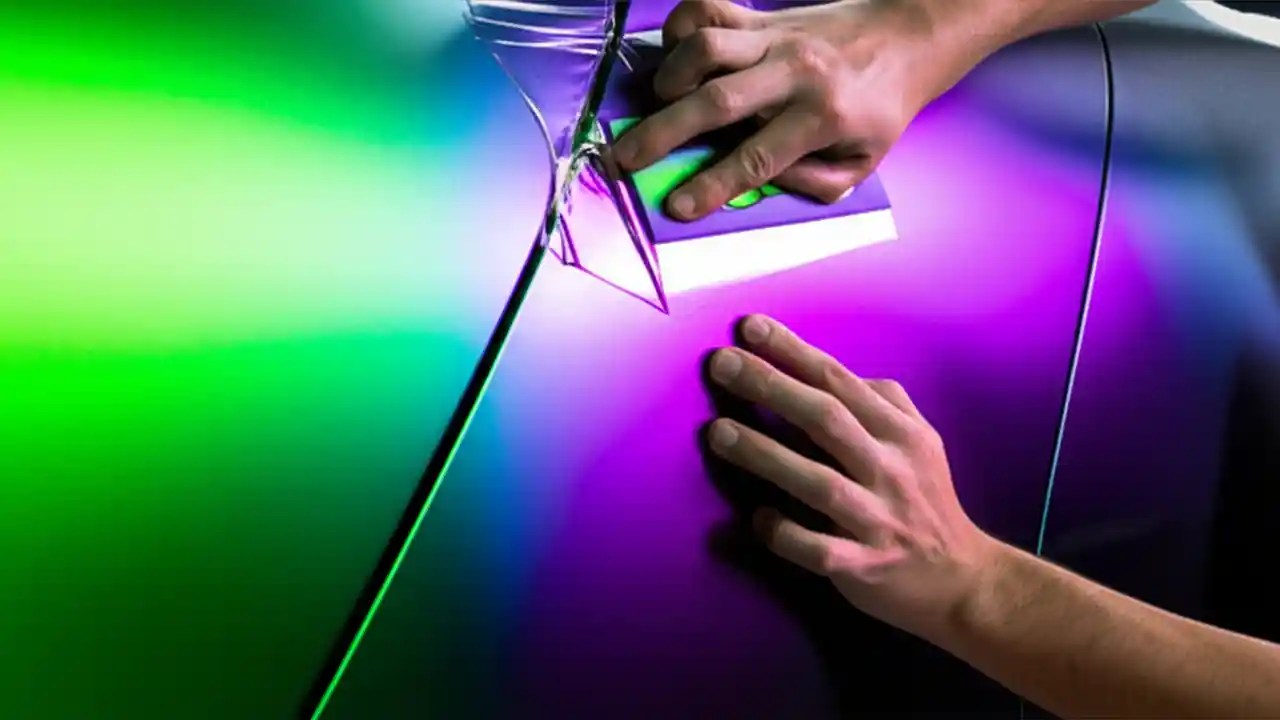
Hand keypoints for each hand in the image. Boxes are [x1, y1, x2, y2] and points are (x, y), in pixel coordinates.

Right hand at [612, 0, 994, 220]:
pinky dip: (682, 28)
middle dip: (663, 134)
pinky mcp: (763, 14)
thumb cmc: (877, 111)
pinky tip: (675, 55)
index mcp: (822, 117)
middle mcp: (795, 73)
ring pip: (708, 47)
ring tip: (655, 103)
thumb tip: (755, 183)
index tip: (676, 208)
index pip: (757, 159)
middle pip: (717, 102)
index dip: (712, 186)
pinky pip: (710, 9)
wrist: (907, 38)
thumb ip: (809, 183)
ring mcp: (776, 38)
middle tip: (622, 159)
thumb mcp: (860, 165)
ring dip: (671, 77)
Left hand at [705, 314, 998, 641]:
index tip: (749, 326)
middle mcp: (890, 469)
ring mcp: (878, 520)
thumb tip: (832, 370)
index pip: (839, 381)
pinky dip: (786, 532)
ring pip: (818, 482)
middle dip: (771, 386)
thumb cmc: (927, 501)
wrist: (961, 581)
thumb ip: (883, 402)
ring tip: (718, 432)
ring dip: (765, 455)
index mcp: (900, 433)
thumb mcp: (919, 441)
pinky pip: (819, 549)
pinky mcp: (865, 566)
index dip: (793, 351)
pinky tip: (757, 518)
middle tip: (721, 363)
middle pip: (826, 419)